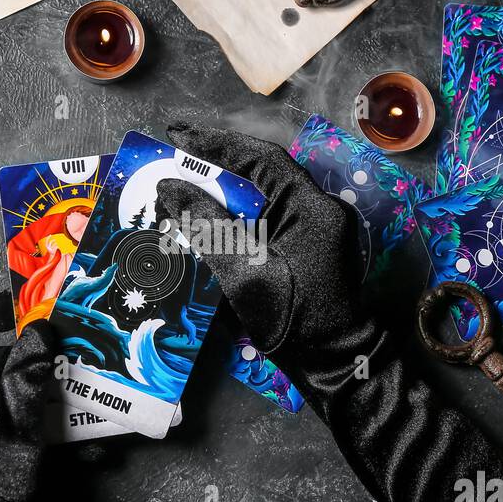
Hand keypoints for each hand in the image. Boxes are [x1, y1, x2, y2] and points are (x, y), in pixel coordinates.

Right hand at [155, 122, 375, 401]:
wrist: (332, 365)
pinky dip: (234, 219)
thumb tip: (170, 188)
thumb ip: (208, 227)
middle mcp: (317, 210)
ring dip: (222, 194)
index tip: (177, 135)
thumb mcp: (244, 272)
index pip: (262, 159)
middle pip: (260, 176)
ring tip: (181, 189)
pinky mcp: (306, 250)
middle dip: (215, 168)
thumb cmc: (292, 320)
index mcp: (311, 207)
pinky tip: (206, 224)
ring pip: (261, 199)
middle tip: (172, 159)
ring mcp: (314, 231)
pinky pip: (265, 222)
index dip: (218, 144)